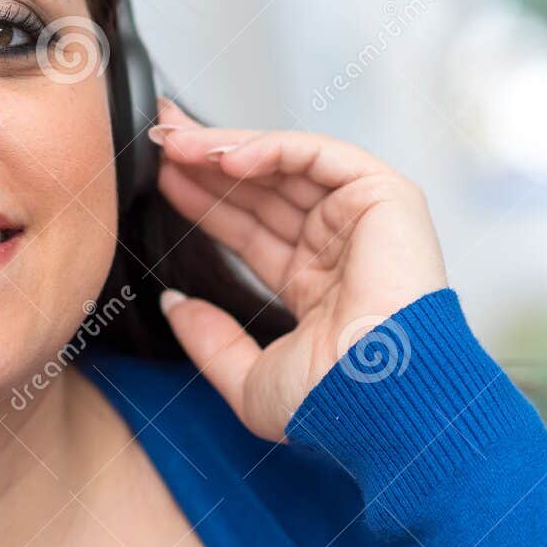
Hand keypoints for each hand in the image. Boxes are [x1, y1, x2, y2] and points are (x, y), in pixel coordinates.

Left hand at [150, 99, 447, 441]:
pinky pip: (319, 155)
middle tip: (160, 142)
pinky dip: (270, 148)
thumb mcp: (249, 380)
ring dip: (226, 149)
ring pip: (286, 166)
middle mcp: (342, 248)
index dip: (207, 204)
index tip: (163, 182)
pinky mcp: (385, 196)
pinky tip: (221, 156)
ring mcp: (366, 220)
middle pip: (264, 190)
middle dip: (209, 164)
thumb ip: (209, 341)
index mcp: (319, 289)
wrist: (378, 401)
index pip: (252, 231)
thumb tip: (174, 305)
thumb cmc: (332, 405)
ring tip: (174, 142)